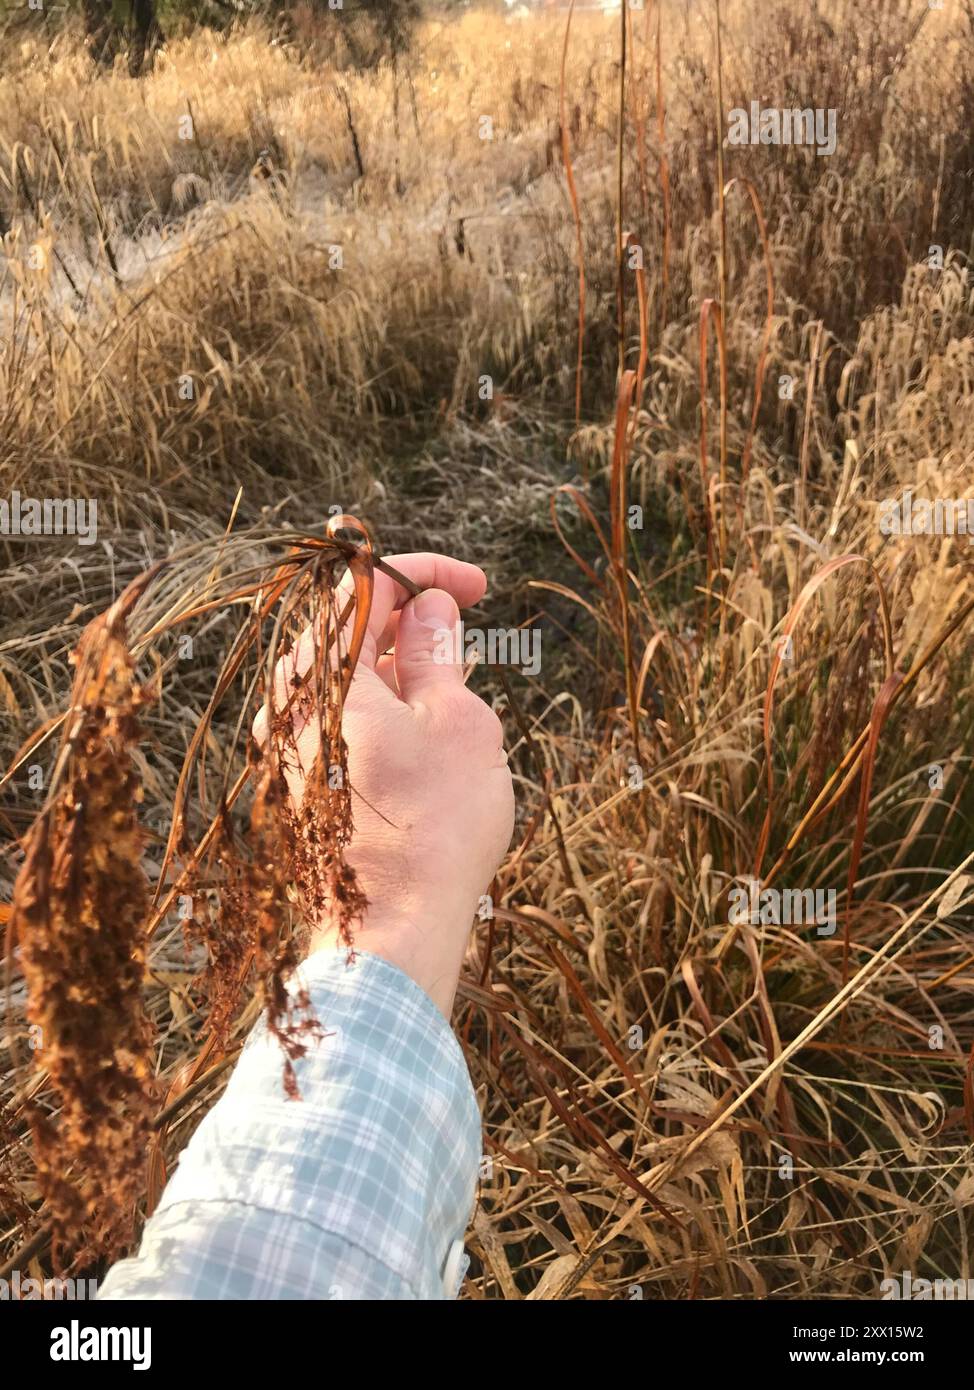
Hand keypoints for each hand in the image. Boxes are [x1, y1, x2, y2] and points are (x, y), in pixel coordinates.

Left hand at [254, 552, 514, 1015]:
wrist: (393, 933)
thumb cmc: (436, 827)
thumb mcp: (458, 724)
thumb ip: (437, 654)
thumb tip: (430, 608)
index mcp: (326, 677)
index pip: (366, 590)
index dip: (427, 575)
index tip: (475, 587)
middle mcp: (293, 707)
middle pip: (346, 630)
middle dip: (408, 617)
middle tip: (464, 627)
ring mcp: (291, 749)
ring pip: (343, 678)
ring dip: (397, 666)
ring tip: (453, 689)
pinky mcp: (301, 786)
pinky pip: (339, 719)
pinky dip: (383, 708)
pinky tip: (424, 737)